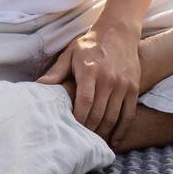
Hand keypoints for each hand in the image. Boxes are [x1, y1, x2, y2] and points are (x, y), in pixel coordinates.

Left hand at [36, 22, 141, 141]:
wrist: (118, 31)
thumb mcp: (71, 53)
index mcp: (90, 71)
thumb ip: (56, 72)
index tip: (70, 131)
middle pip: (98, 114)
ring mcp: (122, 84)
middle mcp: (108, 79)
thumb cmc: (90, 44)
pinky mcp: (133, 88)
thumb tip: (39, 86)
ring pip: (112, 117)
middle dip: (88, 131)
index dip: (77, 120)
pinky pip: (128, 114)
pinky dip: (121, 131)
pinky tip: (114, 141)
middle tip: (79, 141)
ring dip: (102, 133)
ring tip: (92, 142)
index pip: (84, 103)